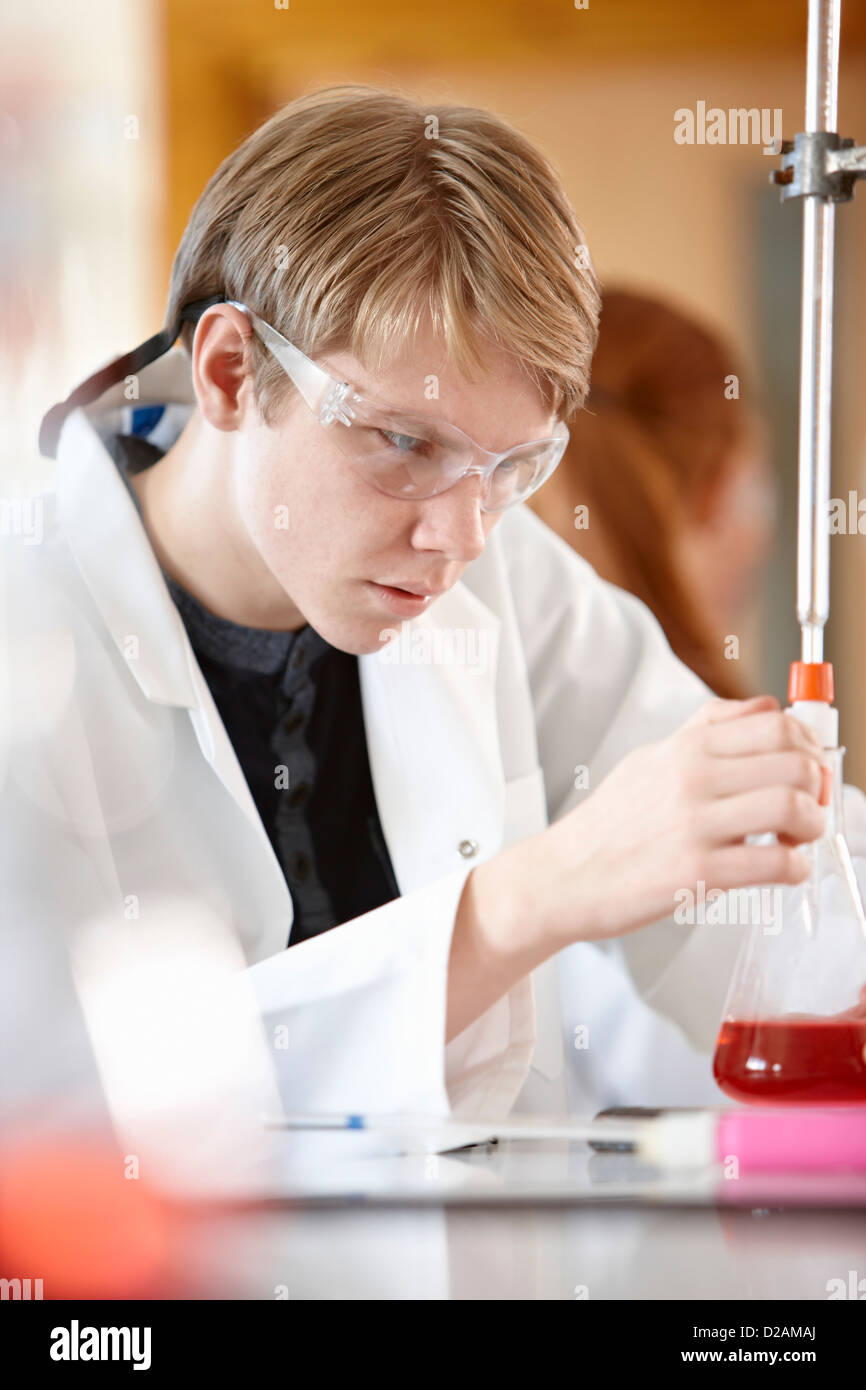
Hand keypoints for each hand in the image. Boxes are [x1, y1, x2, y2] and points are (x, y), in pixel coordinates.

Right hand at [531, 694, 827, 945]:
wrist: (564, 876)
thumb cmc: (608, 824)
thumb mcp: (650, 758)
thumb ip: (707, 730)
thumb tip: (765, 706)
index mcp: (686, 748)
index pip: (777, 725)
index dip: (810, 746)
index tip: (812, 766)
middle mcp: (692, 778)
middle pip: (794, 763)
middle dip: (817, 788)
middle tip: (810, 806)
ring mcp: (695, 825)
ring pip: (792, 808)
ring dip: (813, 827)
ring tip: (799, 839)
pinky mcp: (697, 872)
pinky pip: (776, 865)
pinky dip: (796, 869)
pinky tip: (784, 869)